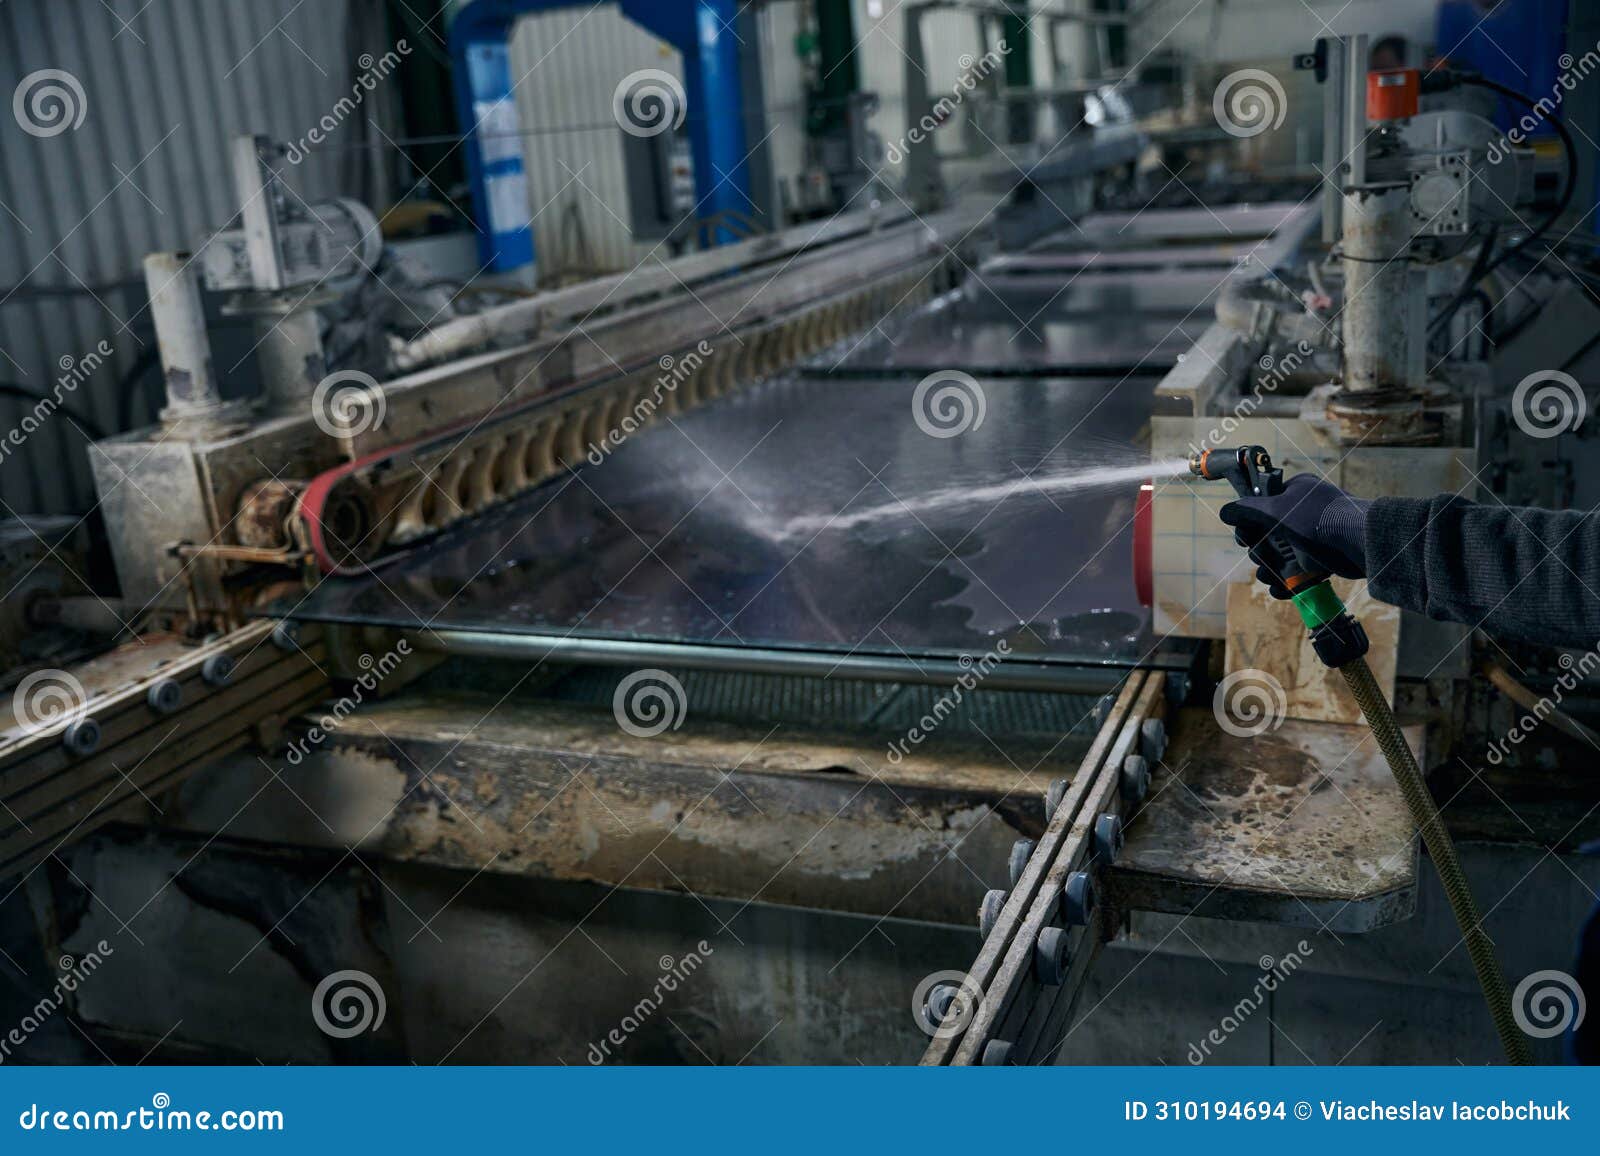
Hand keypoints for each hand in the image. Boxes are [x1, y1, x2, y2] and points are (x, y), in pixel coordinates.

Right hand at [1218, 474, 1368, 597]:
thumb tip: (1225, 511)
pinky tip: (1280, 591)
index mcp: (1294, 492)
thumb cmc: (1317, 519)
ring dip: (1270, 570)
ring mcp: (1313, 535)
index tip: (1244, 539)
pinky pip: (1298, 570)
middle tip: (1260, 559)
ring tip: (1269, 579)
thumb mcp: (1276, 510)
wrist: (1359, 542)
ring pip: (1282, 556)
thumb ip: (1247, 510)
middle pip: (1269, 535)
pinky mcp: (1322, 558)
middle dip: (1260, 552)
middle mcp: (1303, 511)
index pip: (1261, 507)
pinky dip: (1287, 582)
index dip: (1249, 525)